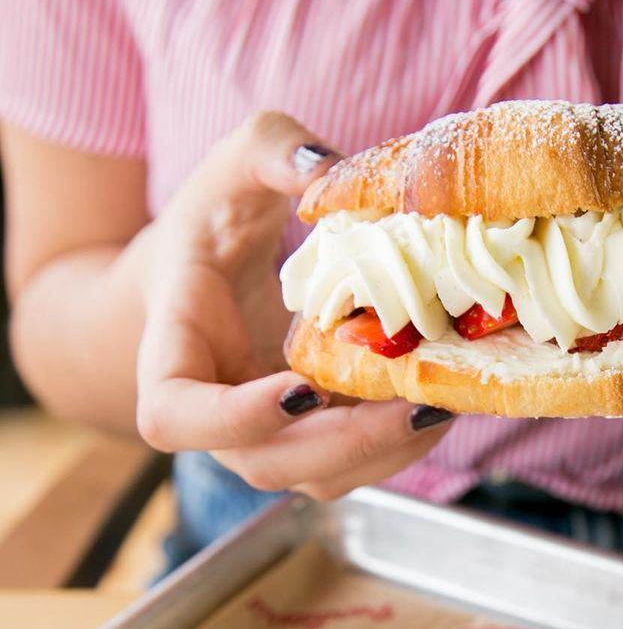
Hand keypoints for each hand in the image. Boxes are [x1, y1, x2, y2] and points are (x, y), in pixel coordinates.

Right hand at [135, 112, 452, 498]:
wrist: (194, 285)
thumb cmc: (207, 226)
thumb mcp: (232, 169)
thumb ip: (272, 150)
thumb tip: (328, 168)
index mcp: (173, 354)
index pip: (175, 416)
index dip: (234, 419)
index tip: (300, 388)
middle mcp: (214, 417)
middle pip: (267, 464)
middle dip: (347, 443)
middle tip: (416, 404)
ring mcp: (265, 438)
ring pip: (318, 478)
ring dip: (384, 454)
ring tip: (443, 403)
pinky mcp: (310, 442)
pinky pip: (352, 466)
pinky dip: (399, 446)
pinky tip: (442, 402)